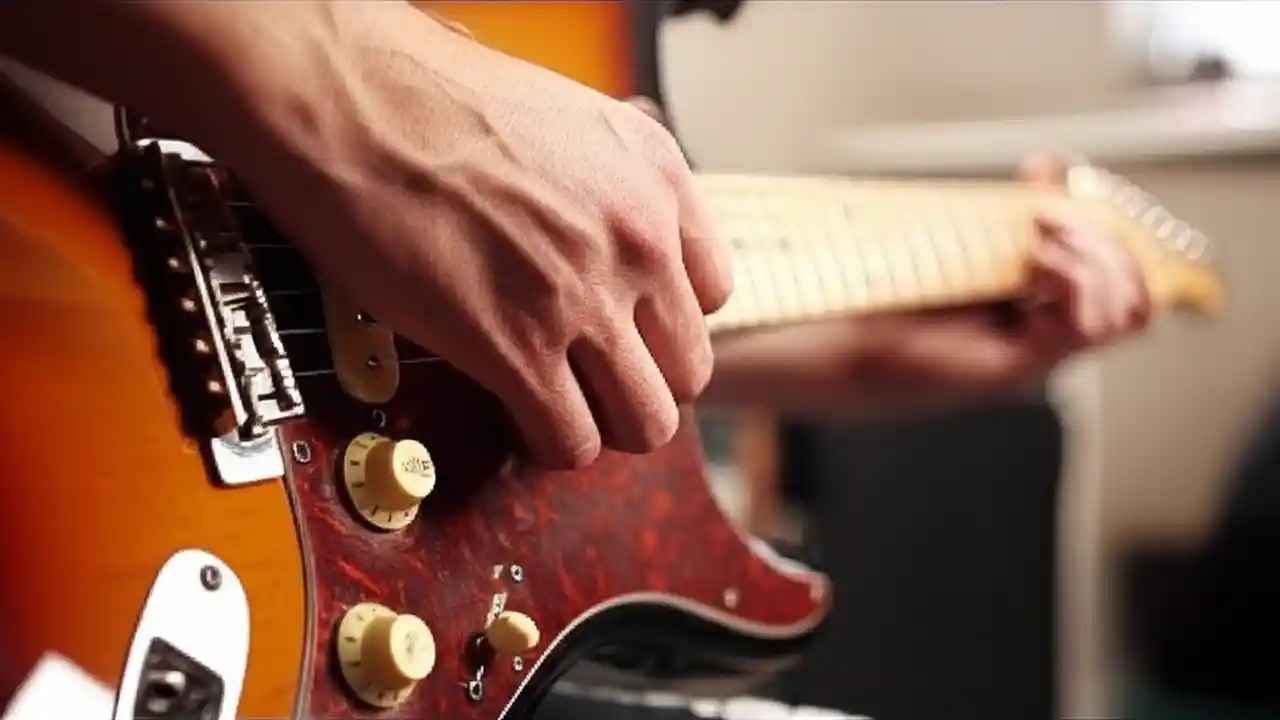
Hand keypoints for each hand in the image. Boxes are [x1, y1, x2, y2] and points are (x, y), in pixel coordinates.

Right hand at [0, 1, 734, 468]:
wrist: (347, 97)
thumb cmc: (428, 99)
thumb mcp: (568, 122)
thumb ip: (610, 188)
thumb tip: (609, 243)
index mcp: (657, 175)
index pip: (714, 294)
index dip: (662, 323)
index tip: (625, 329)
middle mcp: (638, 236)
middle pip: (688, 370)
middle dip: (639, 384)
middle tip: (591, 380)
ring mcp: (585, 295)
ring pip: (646, 422)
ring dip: (603, 425)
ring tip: (558, 406)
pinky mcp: (518, 347)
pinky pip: (570, 442)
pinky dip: (547, 443)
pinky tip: (516, 413)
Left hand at [704, 152, 1151, 413]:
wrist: (820, 343)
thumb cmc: (874, 297)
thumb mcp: (951, 244)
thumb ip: (1003, 216)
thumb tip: (1051, 169)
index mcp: (1028, 315)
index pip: (1121, 284)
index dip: (1107, 231)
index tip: (1053, 189)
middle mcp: (1039, 342)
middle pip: (1135, 296)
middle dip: (1108, 241)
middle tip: (1046, 215)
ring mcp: (1031, 357)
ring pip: (1124, 311)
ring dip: (1096, 259)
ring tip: (1038, 237)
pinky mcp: (1010, 368)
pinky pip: (1083, 326)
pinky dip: (1073, 279)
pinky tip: (1032, 260)